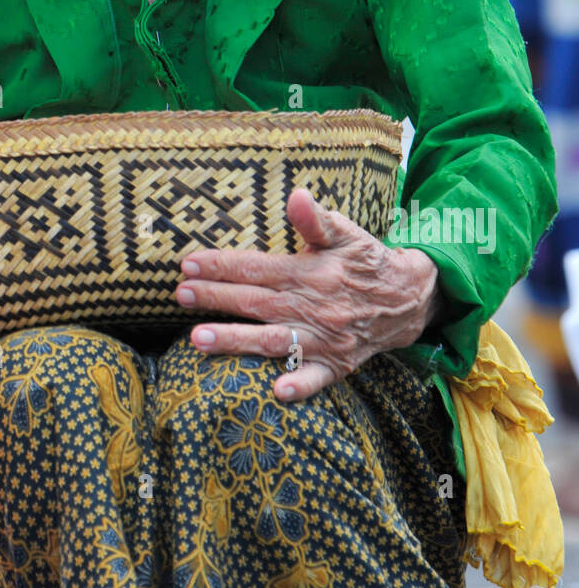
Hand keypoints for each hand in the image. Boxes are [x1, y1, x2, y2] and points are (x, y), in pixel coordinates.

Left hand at [175, 187, 440, 402]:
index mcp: (310, 272)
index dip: (221, 265)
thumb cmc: (365, 260)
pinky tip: (277, 392)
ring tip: (198, 340)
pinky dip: (300, 385)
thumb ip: (316, 219)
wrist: (407, 299)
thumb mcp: (345, 232)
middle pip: (256, 303)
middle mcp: (313, 306)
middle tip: (179, 295)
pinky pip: (317, 378)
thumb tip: (297, 196)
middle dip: (216, 298)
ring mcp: (324, 338)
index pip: (257, 268)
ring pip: (274, 342)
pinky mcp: (337, 364)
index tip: (188, 264)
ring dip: (236, 341)